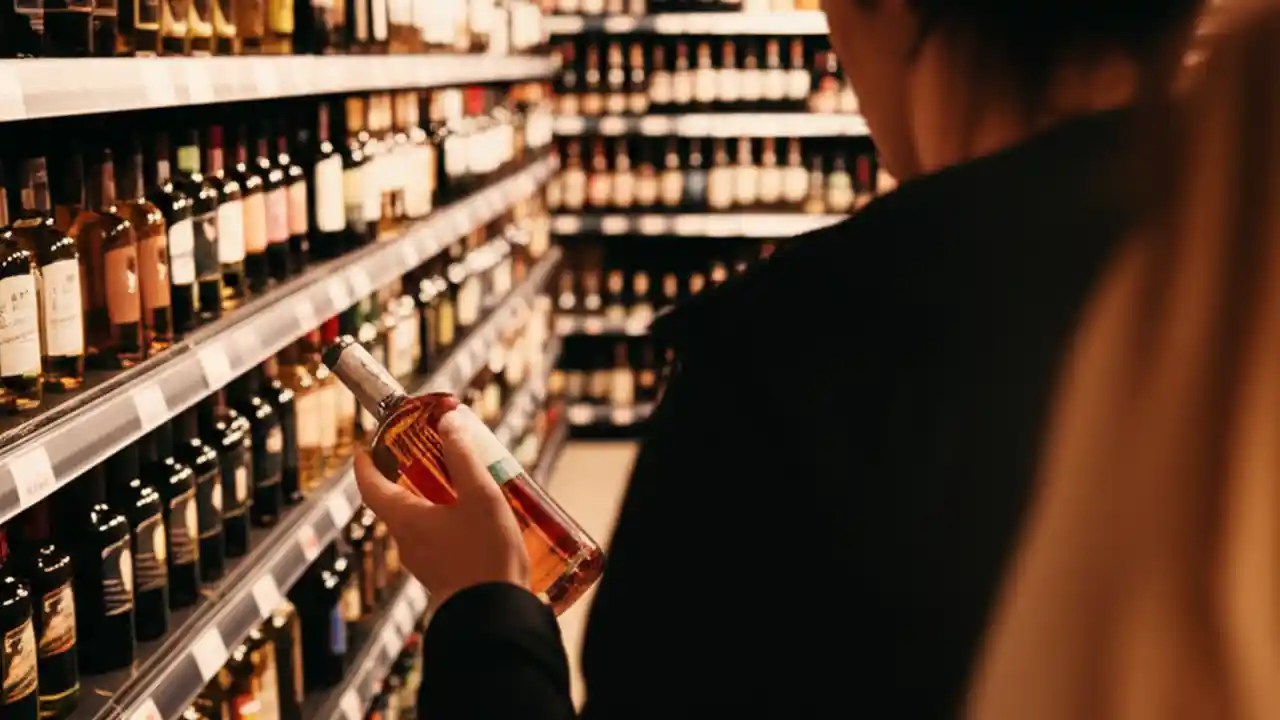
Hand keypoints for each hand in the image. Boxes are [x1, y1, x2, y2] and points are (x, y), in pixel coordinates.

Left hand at [354, 409, 529, 607]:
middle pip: (396, 503)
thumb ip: (463, 456)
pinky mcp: (444, 577)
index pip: (370, 488)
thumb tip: (447, 422)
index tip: (364, 448)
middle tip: (426, 456)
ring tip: (462, 486)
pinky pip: (438, 541)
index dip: (364, 465)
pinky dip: (448, 523)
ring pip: (419, 523)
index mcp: (406, 519)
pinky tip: (477, 521)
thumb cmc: (485, 554)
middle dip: (407, 477)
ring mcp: (425, 564)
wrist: (496, 616)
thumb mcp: (481, 495)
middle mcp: (408, 543)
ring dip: (432, 501)